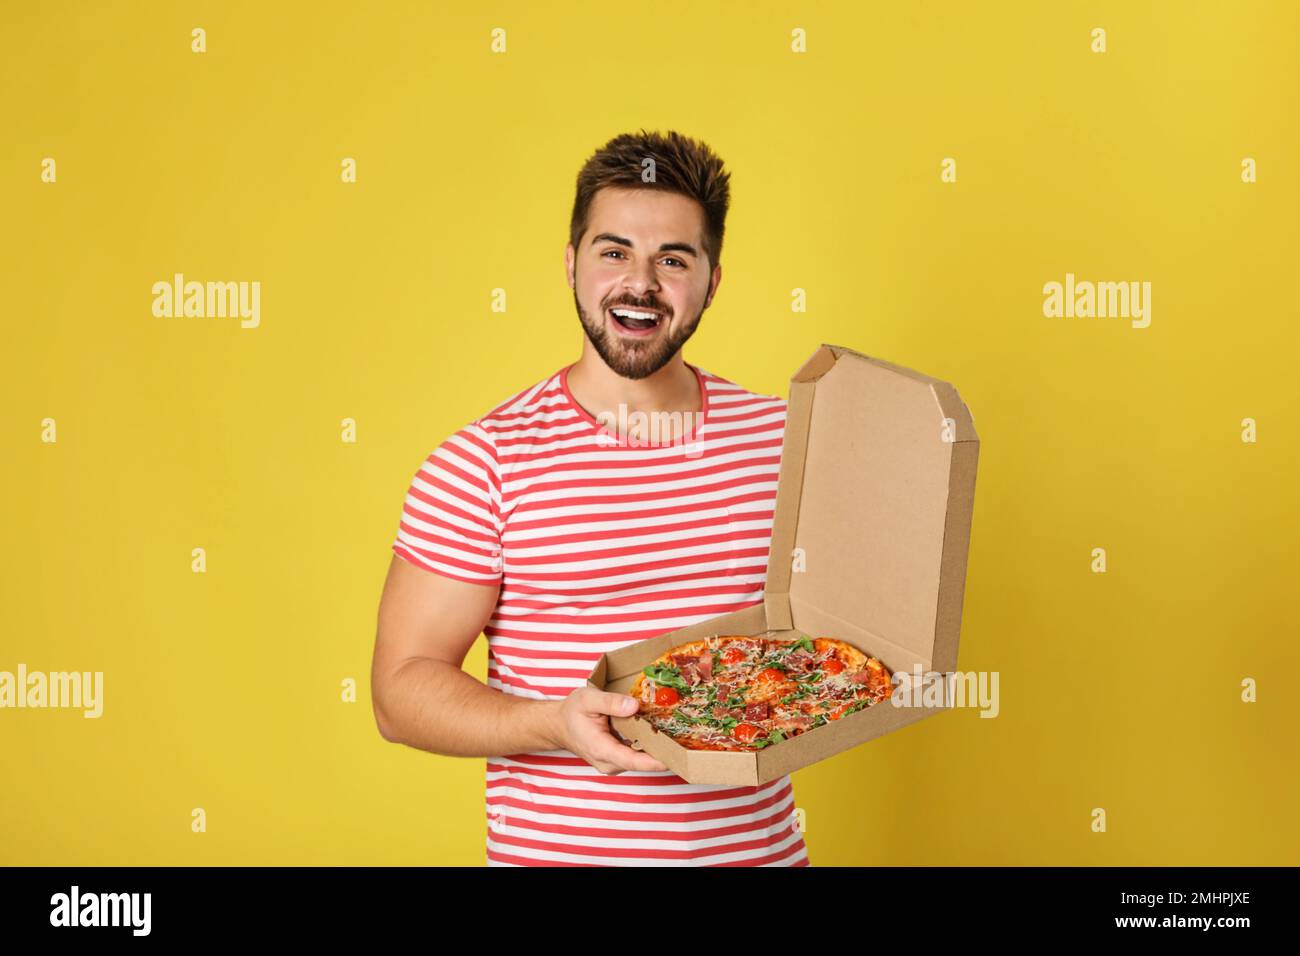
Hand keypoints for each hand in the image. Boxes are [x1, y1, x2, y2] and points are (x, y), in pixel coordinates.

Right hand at [552, 687, 668, 774]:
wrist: (559, 725)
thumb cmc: (572, 712)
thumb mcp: (588, 699)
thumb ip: (610, 702)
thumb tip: (634, 706)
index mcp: (601, 749)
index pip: (632, 760)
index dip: (655, 761)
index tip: (675, 756)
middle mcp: (609, 763)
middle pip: (642, 762)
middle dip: (663, 751)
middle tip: (686, 738)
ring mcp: (614, 764)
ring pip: (641, 760)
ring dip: (658, 748)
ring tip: (679, 733)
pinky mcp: (618, 760)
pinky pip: (638, 756)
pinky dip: (650, 746)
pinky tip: (663, 733)